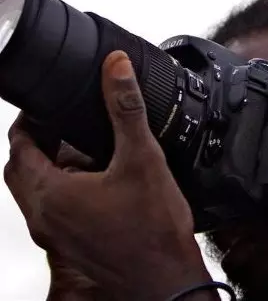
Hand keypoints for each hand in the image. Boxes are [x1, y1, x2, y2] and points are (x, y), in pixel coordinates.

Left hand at [4, 51, 217, 300]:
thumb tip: (116, 69)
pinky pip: (53, 208)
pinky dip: (63, 187)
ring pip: (36, 190)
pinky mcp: (72, 244)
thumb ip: (125, 108)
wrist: (167, 279)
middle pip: (21, 168)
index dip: (30, 120)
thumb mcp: (142, 157)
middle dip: (36, 142)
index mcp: (52, 195)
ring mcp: (56, 235)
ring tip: (77, 146)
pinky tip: (94, 179)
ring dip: (49, 166)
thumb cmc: (154, 229)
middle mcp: (45, 218)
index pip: (20, 145)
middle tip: (58, 123)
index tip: (45, 105)